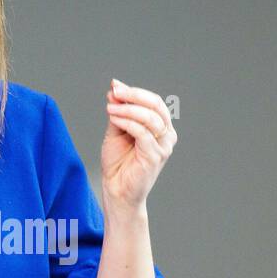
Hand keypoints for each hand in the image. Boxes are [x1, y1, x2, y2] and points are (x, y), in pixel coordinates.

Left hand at [101, 78, 176, 216]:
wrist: (116, 190)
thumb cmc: (118, 163)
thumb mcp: (116, 130)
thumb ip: (118, 111)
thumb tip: (115, 87)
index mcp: (160, 128)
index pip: (154, 102)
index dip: (135, 92)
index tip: (115, 87)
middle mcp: (166, 136)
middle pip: (156, 105)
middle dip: (134, 95)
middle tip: (115, 92)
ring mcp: (163, 147)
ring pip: (150, 118)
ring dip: (128, 109)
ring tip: (110, 108)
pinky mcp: (155, 156)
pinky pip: (142, 132)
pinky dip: (127, 122)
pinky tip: (114, 119)